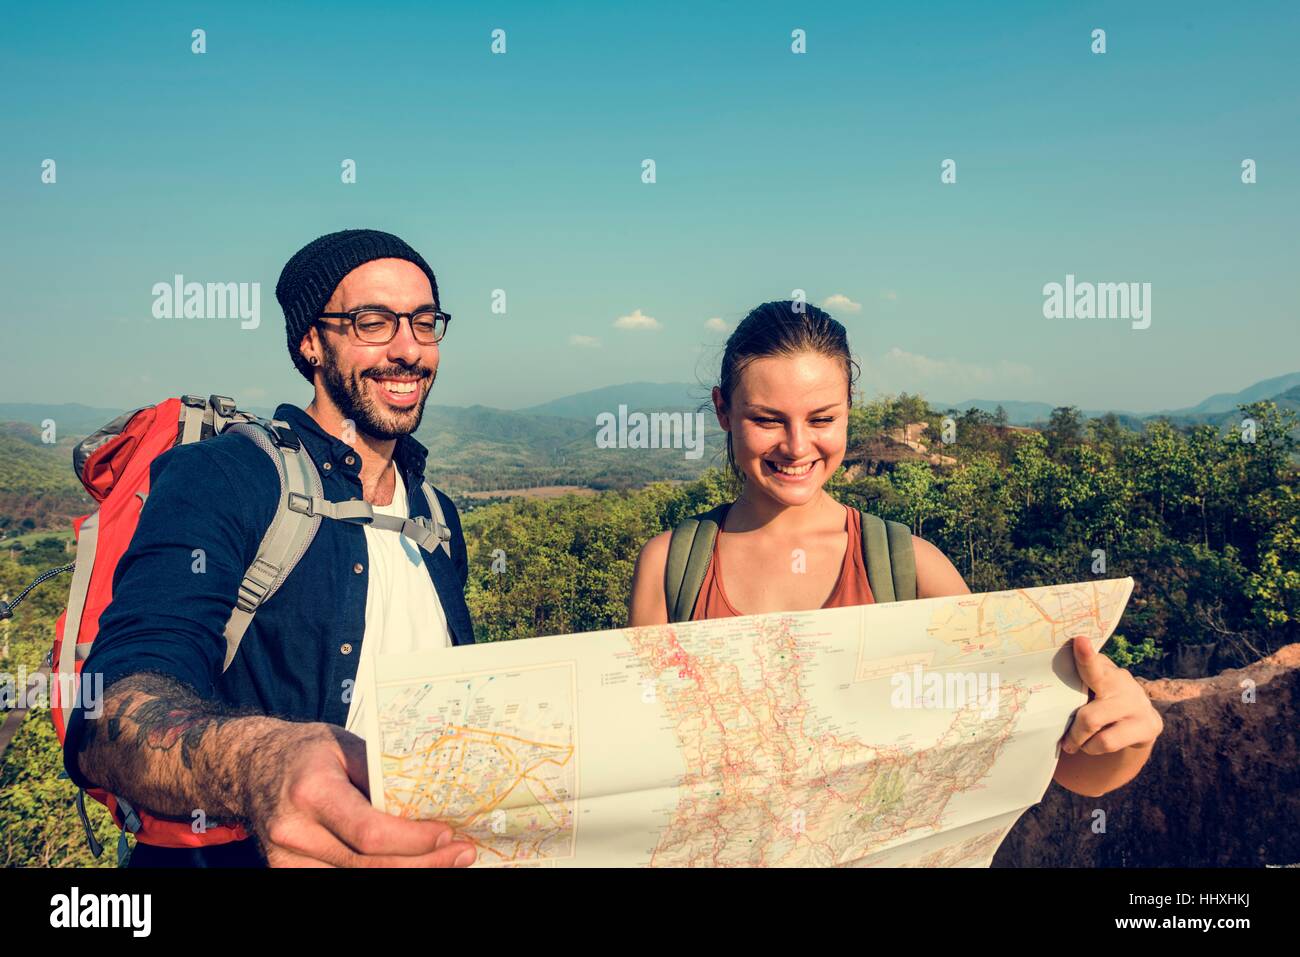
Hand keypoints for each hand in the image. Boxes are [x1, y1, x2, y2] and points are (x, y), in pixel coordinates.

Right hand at [248, 723, 477, 867]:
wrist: (251, 765)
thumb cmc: (307, 751)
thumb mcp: (346, 746)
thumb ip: (382, 774)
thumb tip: (433, 798)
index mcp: (311, 791)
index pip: (369, 832)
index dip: (413, 841)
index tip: (447, 833)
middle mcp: (294, 830)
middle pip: (368, 865)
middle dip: (423, 862)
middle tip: (462, 853)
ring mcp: (286, 859)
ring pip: (357, 879)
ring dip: (407, 872)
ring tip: (445, 860)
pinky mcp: (285, 873)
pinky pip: (340, 879)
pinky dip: (379, 872)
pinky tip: (410, 864)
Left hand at [1060, 636, 1163, 755]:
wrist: (1143, 720)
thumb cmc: (1104, 700)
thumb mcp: (1092, 687)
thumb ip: (1073, 684)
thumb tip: (1041, 696)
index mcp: (1104, 670)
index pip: (1092, 663)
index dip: (1085, 654)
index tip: (1080, 641)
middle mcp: (1122, 682)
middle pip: (1090, 701)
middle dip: (1071, 725)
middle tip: (1063, 740)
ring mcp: (1136, 703)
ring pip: (1092, 722)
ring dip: (1079, 738)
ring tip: (1076, 743)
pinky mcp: (1147, 726)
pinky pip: (1107, 742)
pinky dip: (1093, 747)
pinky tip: (1092, 746)